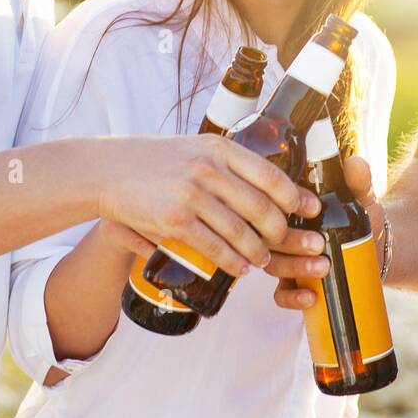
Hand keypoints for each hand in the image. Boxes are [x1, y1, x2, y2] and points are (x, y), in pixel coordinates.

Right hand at [95, 133, 321, 279]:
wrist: (109, 169)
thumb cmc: (157, 161)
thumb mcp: (197, 149)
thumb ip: (228, 164)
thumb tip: (270, 186)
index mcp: (219, 148)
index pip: (270, 175)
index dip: (295, 197)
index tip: (308, 210)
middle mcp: (209, 169)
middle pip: (262, 207)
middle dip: (279, 232)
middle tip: (284, 242)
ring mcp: (192, 195)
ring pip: (240, 232)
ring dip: (257, 252)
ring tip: (261, 260)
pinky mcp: (174, 221)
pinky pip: (214, 248)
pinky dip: (232, 262)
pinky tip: (240, 268)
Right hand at [272, 154, 385, 310]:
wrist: (374, 250)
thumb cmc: (362, 217)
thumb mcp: (361, 197)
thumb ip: (359, 181)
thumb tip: (355, 163)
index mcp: (291, 205)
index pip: (277, 199)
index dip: (290, 203)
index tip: (313, 209)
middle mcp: (281, 228)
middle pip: (270, 235)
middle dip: (293, 242)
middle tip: (319, 244)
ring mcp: (283, 256)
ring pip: (272, 263)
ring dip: (294, 268)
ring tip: (322, 267)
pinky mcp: (290, 282)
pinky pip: (279, 293)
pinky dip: (292, 297)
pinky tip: (311, 296)